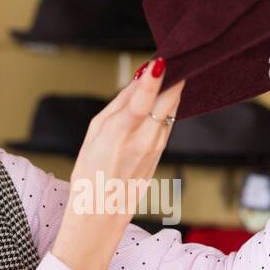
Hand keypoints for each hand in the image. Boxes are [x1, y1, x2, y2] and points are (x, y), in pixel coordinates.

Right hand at [50, 57, 185, 269]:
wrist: (100, 215)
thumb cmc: (90, 174)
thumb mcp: (93, 134)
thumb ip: (118, 105)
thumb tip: (139, 81)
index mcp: (120, 132)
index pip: (145, 96)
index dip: (157, 75)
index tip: (164, 56)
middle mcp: (143, 139)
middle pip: (168, 99)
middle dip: (174, 76)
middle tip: (180, 54)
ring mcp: (156, 148)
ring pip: (171, 110)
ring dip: (173, 89)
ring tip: (174, 68)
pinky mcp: (161, 155)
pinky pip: (168, 125)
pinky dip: (168, 108)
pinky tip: (165, 97)